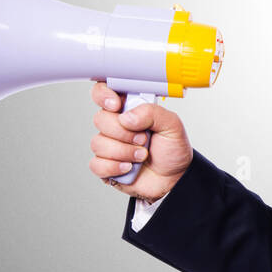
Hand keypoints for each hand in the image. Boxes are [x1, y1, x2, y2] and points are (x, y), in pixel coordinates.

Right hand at [89, 82, 192, 201]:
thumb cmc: (172, 149)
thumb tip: (126, 117)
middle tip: (143, 139)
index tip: (116, 105)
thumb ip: (152, 113)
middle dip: (123, 132)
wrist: (174, 179)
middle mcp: (116, 125)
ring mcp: (109, 146)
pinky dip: (114, 167)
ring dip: (123, 152)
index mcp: (130, 109)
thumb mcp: (172, 125)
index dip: (104, 95)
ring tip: (142, 155)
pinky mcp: (106, 166)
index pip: (104, 92)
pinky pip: (96, 164)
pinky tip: (129, 168)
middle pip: (100, 119)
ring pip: (98, 143)